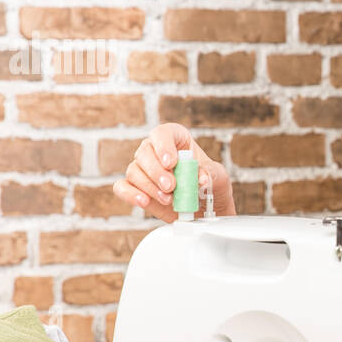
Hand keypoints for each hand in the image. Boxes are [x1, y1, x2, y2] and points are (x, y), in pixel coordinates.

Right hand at [112, 123, 234, 220]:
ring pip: (134, 171)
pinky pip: (122, 187)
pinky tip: (144, 201)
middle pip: (144, 152)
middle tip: (171, 186)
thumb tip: (200, 178)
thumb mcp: (219, 177)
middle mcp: (155, 151)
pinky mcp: (135, 188)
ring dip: (150, 186)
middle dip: (157, 171)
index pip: (163, 133)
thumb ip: (210, 174)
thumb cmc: (210, 186)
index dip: (164, 145)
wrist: (206, 209)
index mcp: (176, 140)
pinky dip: (130, 194)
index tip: (171, 162)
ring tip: (168, 199)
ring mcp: (143, 170)